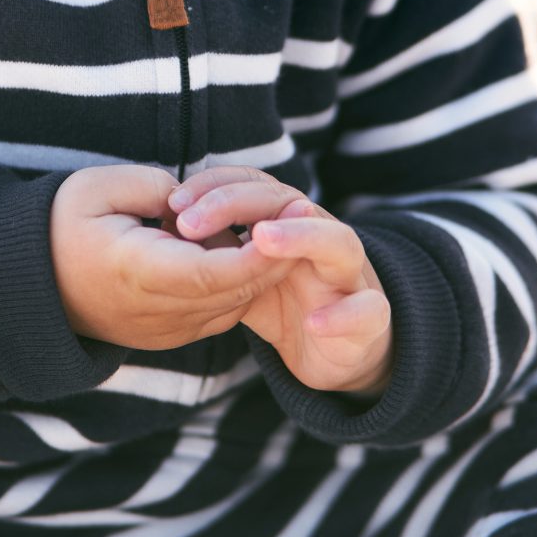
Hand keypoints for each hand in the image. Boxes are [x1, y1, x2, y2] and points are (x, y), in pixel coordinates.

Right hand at [50, 164, 287, 350]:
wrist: (28, 285)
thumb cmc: (62, 225)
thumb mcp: (101, 186)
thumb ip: (159, 189)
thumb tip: (202, 208)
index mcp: (139, 272)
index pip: (218, 271)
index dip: (260, 250)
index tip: (285, 216)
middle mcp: (157, 311)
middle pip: (235, 291)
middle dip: (273, 255)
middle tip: (297, 212)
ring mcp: (164, 331)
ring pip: (233, 306)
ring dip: (257, 271)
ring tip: (270, 227)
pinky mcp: (166, 337)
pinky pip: (219, 314)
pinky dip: (237, 286)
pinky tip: (238, 251)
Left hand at [167, 167, 393, 397]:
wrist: (342, 350)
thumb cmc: (288, 300)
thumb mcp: (246, 272)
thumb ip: (219, 248)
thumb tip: (166, 223)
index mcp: (290, 223)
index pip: (256, 185)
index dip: (216, 187)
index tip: (173, 202)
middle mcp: (322, 239)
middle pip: (290, 202)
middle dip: (240, 203)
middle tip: (191, 221)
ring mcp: (350, 276)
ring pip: (338, 241)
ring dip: (301, 236)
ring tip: (262, 239)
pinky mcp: (370, 318)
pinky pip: (367, 311)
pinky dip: (342, 315)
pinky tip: (314, 321)